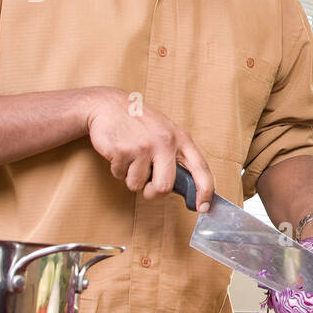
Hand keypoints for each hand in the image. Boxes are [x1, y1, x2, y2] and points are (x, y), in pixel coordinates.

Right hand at [84, 87, 215, 209]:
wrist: (108, 106)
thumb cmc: (140, 122)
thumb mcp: (166, 132)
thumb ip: (176, 156)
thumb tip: (185, 187)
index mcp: (180, 138)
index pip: (200, 168)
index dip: (205, 191)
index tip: (203, 207)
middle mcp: (165, 142)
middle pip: (164, 186)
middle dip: (153, 193)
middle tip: (147, 187)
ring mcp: (143, 146)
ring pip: (138, 184)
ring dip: (131, 178)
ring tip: (131, 157)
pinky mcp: (123, 151)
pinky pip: (121, 175)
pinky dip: (118, 170)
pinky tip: (120, 152)